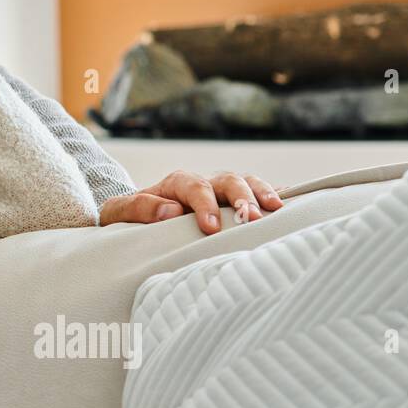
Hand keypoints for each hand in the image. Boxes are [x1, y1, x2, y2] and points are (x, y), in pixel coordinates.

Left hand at [99, 170, 284, 234]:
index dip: (204, 204)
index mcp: (175, 183)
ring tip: (276, 210)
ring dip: (262, 194)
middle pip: (227, 180)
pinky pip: (258, 193)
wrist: (133, 221)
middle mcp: (203, 183)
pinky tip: (290, 205)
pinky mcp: (233, 202)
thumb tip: (171, 211)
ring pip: (247, 182)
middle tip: (251, 219)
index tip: (210, 227)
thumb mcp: (117, 213)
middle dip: (241, 197)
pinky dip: (274, 195)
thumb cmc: (126, 220)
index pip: (194, 187)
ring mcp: (221, 191)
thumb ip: (137, 208)